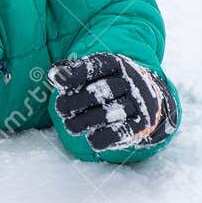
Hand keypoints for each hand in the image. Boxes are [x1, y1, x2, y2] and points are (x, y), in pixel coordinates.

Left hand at [47, 53, 175, 151]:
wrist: (147, 101)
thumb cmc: (110, 85)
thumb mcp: (95, 73)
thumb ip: (74, 72)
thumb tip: (54, 73)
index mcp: (118, 64)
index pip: (98, 66)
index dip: (77, 73)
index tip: (58, 81)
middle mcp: (131, 81)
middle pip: (103, 90)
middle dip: (77, 101)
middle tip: (60, 109)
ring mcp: (138, 103)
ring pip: (109, 112)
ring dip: (85, 121)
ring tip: (69, 125)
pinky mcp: (140, 125)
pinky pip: (120, 133)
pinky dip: (102, 137)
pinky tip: (90, 137)